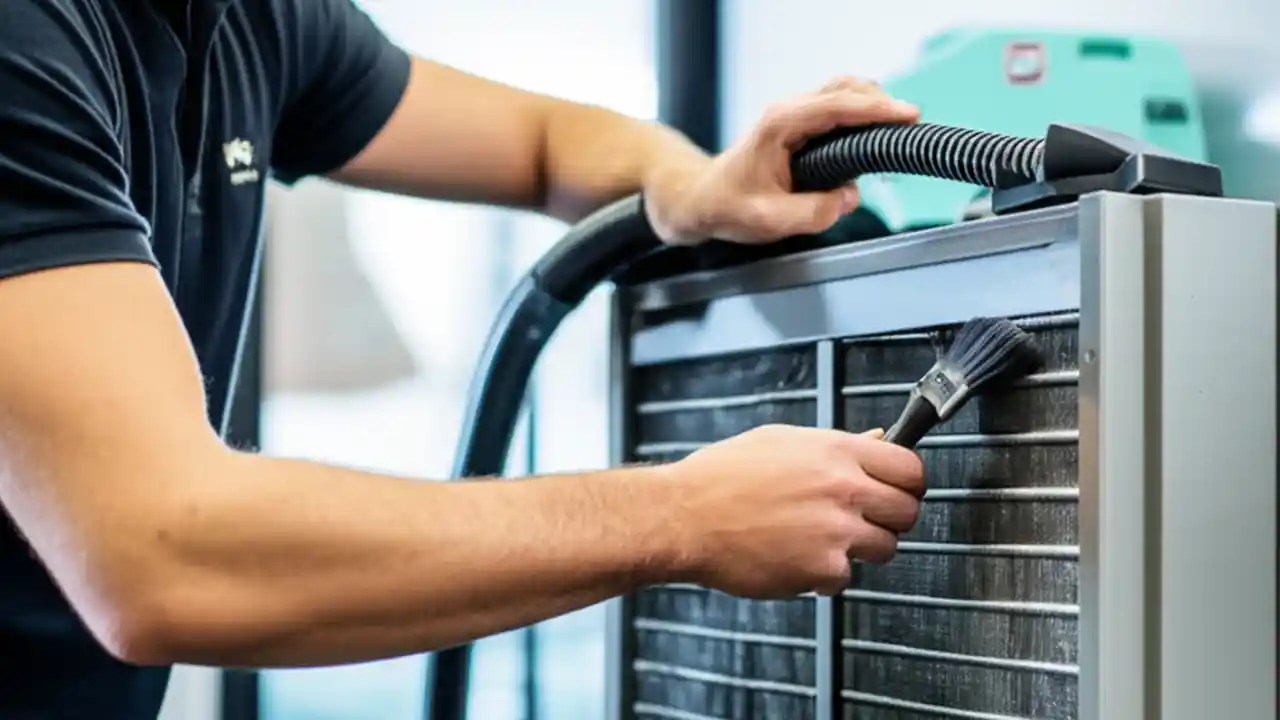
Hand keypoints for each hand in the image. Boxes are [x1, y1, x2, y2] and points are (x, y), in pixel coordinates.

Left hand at [644, 77, 918, 245]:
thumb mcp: (770, 221)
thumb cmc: (729, 206)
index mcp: (780, 125)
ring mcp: (794, 116)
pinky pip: (838, 109)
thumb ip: (813, 212)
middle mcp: (788, 112)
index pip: (837, 106)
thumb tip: (848, 198)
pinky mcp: (799, 126)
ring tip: (898, 131)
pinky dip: (862, 115)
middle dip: (881, 103)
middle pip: (845, 88)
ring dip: (873, 106)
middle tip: (910, 126)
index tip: (908, 116)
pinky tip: (876, 135)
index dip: (876, 110)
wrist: (703, 199)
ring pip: (844, 93)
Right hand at [661, 424, 924, 597]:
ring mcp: (835, 531)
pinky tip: (795, 556)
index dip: (909, 482)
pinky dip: (824, 574)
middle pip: (908, 511)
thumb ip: (835, 443)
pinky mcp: (821, 569)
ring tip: (822, 539)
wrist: (683, 517)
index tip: (900, 490)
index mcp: (835, 451)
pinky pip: (845, 577)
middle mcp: (843, 489)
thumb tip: (876, 439)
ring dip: (860, 549)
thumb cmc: (720, 478)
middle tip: (866, 520)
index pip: (910, 467)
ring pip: (885, 548)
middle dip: (890, 518)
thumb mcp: (780, 441)